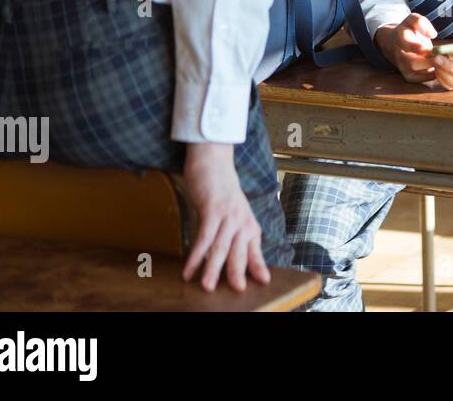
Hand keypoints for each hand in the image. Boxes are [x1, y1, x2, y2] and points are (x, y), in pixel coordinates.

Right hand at [181, 142, 269, 292]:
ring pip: (221, 248)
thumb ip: (231, 235)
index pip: (255, 250)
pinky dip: (195, 255)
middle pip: (240, 253)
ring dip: (212, 269)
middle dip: (237, 274)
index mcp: (249, 225)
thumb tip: (224, 260)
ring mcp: (228, 216)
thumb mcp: (232, 214)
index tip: (264, 282)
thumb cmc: (221, 190)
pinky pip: (203, 237)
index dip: (259, 267)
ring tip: (206, 287)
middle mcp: (242, 222)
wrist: (214, 162)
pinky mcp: (213, 210)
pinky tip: (188, 268)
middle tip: (237, 291)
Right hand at [376, 13, 436, 83]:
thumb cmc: (409, 30)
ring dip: (431, 67)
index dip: (416, 46)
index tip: (427, 47)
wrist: (396, 43)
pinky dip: (430, 74)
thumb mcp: (413, 20)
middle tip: (441, 57)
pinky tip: (438, 67)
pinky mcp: (407, 75)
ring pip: (416, 71)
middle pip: (412, 62)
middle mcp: (399, 53)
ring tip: (441, 60)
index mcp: (400, 36)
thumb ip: (421, 23)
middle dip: (428, 61)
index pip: (405, 41)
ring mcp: (402, 66)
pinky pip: (419, 79)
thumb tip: (432, 34)